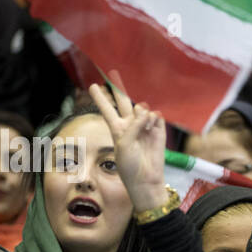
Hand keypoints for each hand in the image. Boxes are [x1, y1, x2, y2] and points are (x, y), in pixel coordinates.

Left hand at [88, 83, 167, 211]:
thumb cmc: (129, 165)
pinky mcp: (158, 131)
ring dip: (141, 113)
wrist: (146, 180)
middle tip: (113, 72)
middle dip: (119, 88)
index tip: (92, 85)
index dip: (100, 97)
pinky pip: (156, 117)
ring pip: (142, 108)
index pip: (107, 108)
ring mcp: (145, 127)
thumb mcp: (123, 144)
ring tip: (143, 122)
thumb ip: (133, 125)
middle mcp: (130, 125)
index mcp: (117, 128)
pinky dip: (153, 120)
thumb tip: (147, 111)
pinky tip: (152, 126)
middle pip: (123, 101)